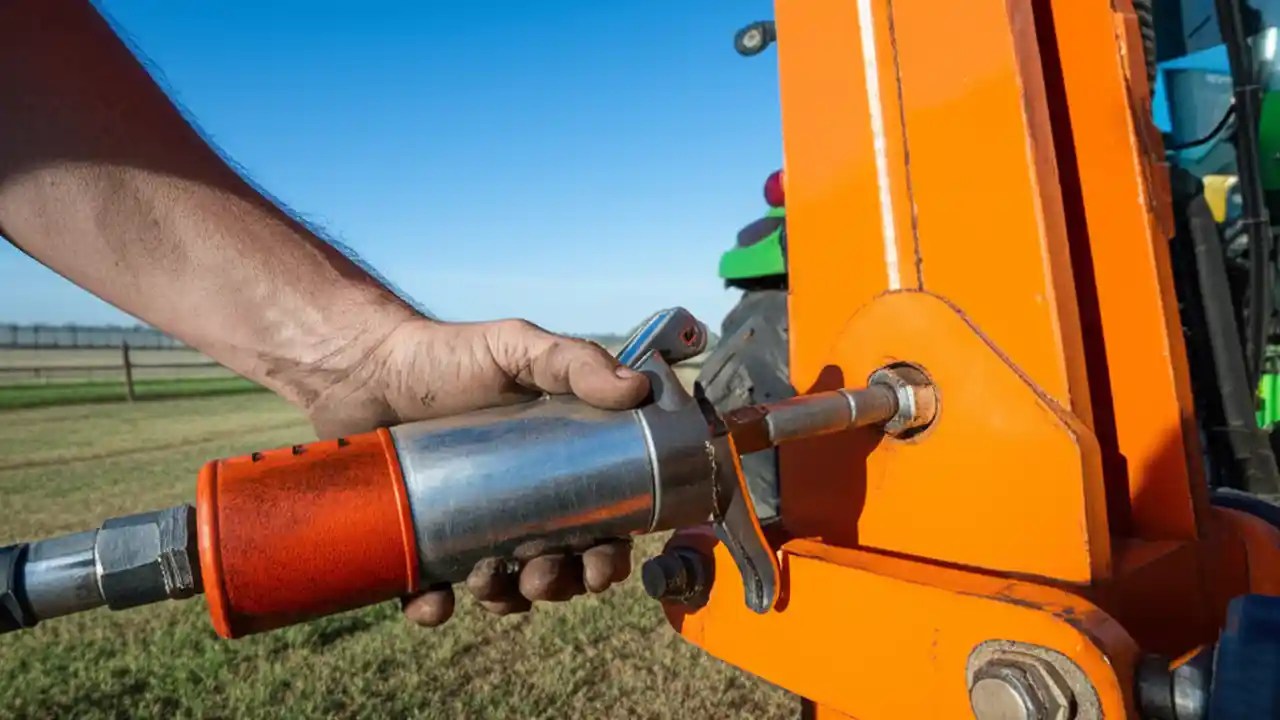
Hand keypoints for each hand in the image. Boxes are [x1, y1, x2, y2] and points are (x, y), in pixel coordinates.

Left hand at [304, 316, 650, 626]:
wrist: (367, 365)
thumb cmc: (448, 354)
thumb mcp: (517, 347)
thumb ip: (574, 361)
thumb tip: (637, 389)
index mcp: (556, 470)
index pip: (599, 525)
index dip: (607, 556)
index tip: (602, 568)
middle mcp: (518, 506)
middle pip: (556, 566)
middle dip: (558, 585)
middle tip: (542, 576)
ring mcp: (467, 528)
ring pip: (501, 587)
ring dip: (505, 600)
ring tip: (487, 580)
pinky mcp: (418, 542)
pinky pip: (429, 592)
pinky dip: (433, 609)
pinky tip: (432, 601)